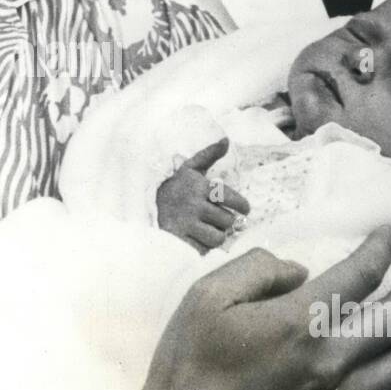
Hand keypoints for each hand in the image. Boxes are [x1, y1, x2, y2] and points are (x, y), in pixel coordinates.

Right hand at [156, 139, 248, 253]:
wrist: (146, 206)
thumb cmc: (175, 187)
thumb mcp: (190, 169)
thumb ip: (209, 155)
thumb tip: (226, 140)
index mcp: (200, 186)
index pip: (232, 198)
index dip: (242, 205)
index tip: (244, 209)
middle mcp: (193, 204)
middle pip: (228, 221)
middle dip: (225, 221)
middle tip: (217, 219)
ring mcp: (185, 223)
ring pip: (218, 238)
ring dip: (216, 235)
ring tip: (207, 228)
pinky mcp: (179, 240)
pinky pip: (204, 249)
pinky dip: (203, 246)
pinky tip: (195, 237)